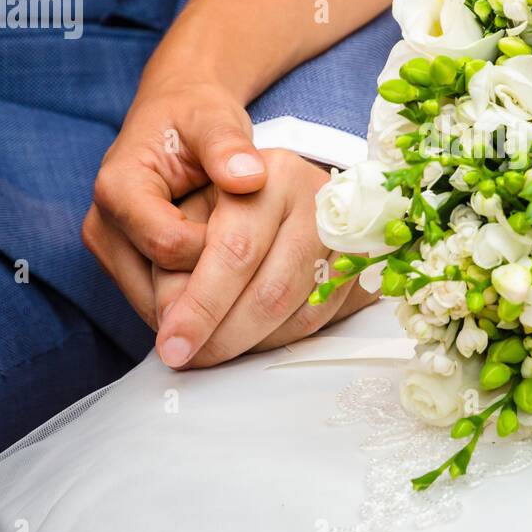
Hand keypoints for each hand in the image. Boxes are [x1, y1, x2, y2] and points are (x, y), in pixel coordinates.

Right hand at [82, 78, 268, 326]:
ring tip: (250, 296)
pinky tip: (232, 298)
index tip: (256, 245)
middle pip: (157, 287)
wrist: (174, 117)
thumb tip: (250, 177)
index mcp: (119, 188)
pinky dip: (194, 306)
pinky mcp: (123, 266)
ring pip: (157, 305)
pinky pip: (159, 302)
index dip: (216, 254)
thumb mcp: (214, 119)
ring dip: (202, 308)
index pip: (169, 246)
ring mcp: (110, 251)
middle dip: (209, 294)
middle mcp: (103, 226)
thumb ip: (228, 146)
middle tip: (262, 289)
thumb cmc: (194, 116)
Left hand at [149, 150, 375, 367]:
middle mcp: (317, 203)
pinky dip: (280, 339)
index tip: (171, 344)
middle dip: (224, 336)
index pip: (236, 251)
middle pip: (274, 291)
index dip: (201, 307)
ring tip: (212, 350)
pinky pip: (321, 319)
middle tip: (188, 357)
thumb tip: (174, 317)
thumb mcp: (188, 204)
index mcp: (272, 176)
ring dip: (252, 344)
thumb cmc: (223, 190)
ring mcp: (346, 237)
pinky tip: (248, 339)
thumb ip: (175, 257)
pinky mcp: (360, 265)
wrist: (271, 175)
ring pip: (301, 313)